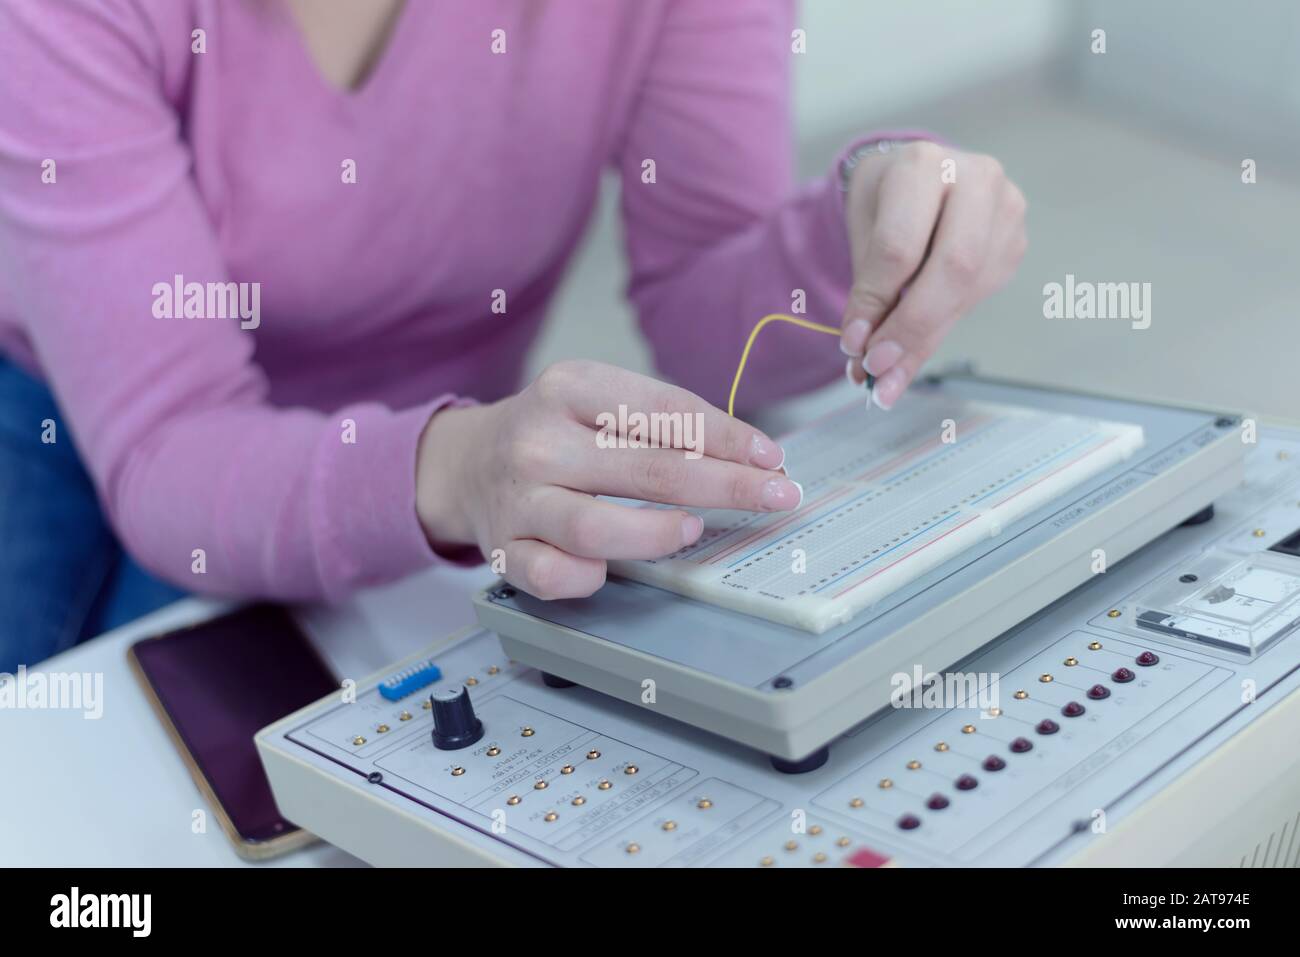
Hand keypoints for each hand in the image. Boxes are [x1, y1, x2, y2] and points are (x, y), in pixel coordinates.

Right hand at [414, 361, 799, 599]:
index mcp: (570, 388)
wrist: (465, 463)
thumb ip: (664, 424)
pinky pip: (555, 575)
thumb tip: (752, 457)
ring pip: (596, 527)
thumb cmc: (553, 433)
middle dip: (726, 486)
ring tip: (691, 530)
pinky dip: (590, 577)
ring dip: (657, 533)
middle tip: (776, 497)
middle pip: (649, 469)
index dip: (728, 437)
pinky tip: (608, 569)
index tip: (771, 458)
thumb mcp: (598, 401)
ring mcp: (519, 499)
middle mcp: (540, 440)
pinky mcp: (503, 549)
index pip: (665, 411)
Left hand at [839, 141, 1026, 407]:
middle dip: (912, 326)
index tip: (854, 345)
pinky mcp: (1015, 242)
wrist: (918, 181)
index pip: (900, 245)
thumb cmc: (887, 204)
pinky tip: (916, 340)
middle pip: (954, 266)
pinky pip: (978, 296)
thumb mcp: (862, 236)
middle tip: (878, 366)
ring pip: (970, 287)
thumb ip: (867, 293)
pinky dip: (942, 327)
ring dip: (927, 336)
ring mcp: (1006, 210)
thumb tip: (863, 359)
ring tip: (890, 370)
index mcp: (924, 164)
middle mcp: (977, 179)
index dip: (877, 301)